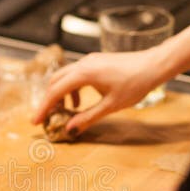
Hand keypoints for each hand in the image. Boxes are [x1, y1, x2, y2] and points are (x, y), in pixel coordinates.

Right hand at [32, 50, 166, 134]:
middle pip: (55, 81)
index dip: (43, 107)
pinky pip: (75, 74)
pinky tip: (79, 102)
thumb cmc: (135, 84)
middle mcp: (83, 64)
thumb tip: (70, 129)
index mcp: (84, 74)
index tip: (35, 122)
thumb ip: (87, 118)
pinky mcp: (95, 62)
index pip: (55, 91)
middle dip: (49, 100)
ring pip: (64, 77)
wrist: (154, 65)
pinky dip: (71, 88)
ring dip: (60, 94)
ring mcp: (89, 61)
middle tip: (48, 118)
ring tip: (65, 111)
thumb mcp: (110, 106)